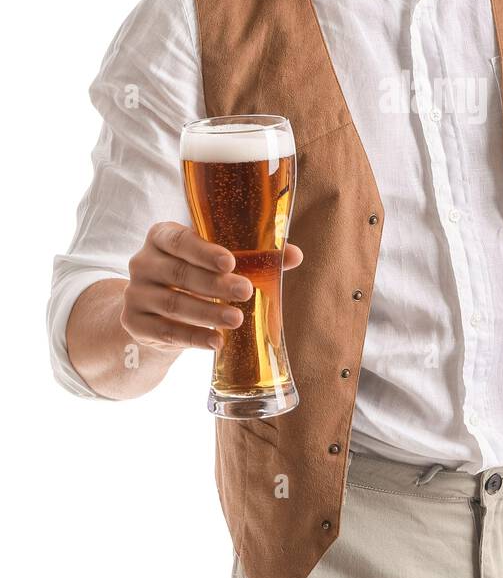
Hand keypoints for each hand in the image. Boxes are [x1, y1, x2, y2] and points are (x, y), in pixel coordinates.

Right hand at [120, 221, 303, 352]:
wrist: (154, 312)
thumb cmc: (195, 277)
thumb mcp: (218, 264)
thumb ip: (254, 257)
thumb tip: (294, 255)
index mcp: (162, 236)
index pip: (180, 239)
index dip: (204, 251)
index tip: (231, 261)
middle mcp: (142, 261)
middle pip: (180, 273)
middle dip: (215, 284)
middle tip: (246, 292)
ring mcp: (135, 293)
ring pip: (173, 303)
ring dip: (207, 312)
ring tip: (237, 319)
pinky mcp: (134, 322)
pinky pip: (165, 331)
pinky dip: (193, 337)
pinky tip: (216, 340)